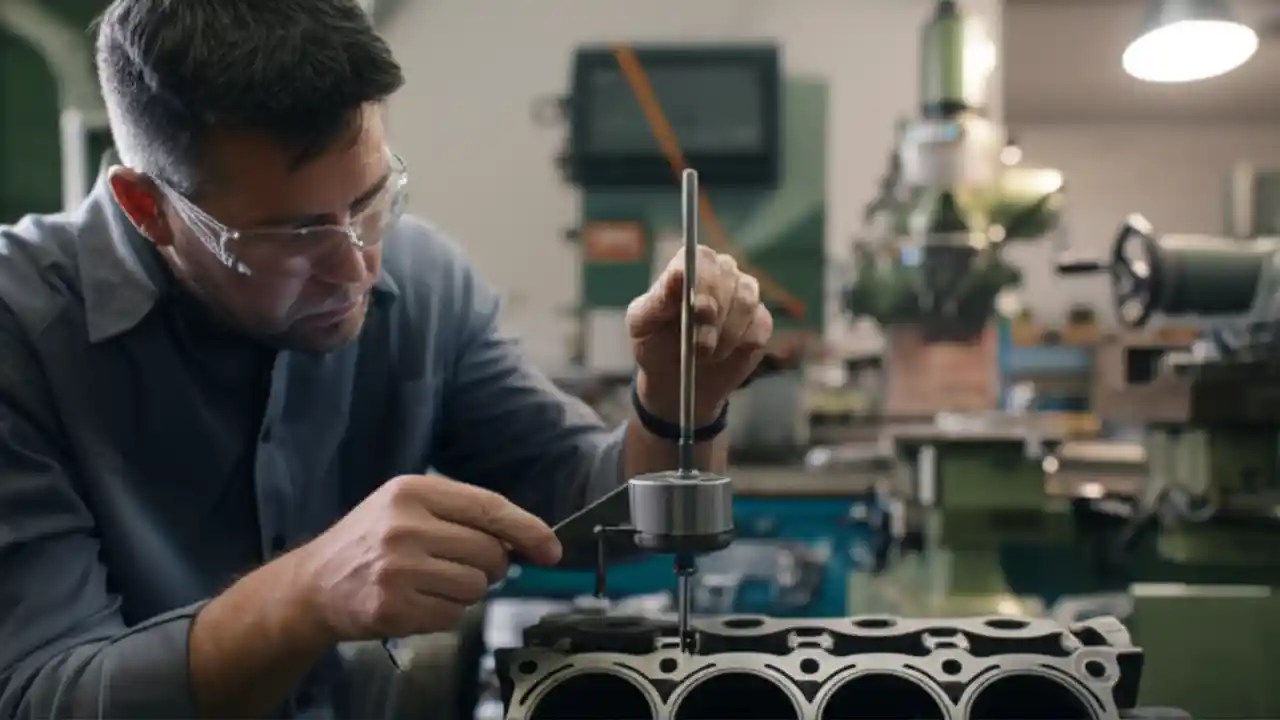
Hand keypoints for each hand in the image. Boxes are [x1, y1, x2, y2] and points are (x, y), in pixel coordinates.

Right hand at [290, 474, 560, 641]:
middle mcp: (405, 526)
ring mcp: (398, 568)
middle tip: (461, 565)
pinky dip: (446, 613)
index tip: (551, 549)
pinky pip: (454, 615)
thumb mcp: (407, 506)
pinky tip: (418, 601)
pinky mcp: (393, 607)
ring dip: (467, 591)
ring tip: (432, 581)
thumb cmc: (370, 542)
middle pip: (489, 552)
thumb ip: (463, 514)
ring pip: (476, 587)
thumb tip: (527, 540)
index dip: (528, 530)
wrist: (314, 584)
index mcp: (413, 491)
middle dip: (490, 565)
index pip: (490, 508)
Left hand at [627, 246, 773, 424]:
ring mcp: (744, 295)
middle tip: (699, 344)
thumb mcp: (643, 323)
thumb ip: (659, 299)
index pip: (703, 258)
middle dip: (713, 317)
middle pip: (729, 280)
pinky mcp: (760, 322)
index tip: (696, 309)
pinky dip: (740, 347)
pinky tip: (722, 356)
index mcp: (690, 264)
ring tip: (704, 354)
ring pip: (747, 304)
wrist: (674, 378)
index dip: (703, 282)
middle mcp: (721, 272)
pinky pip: (760, 329)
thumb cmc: (653, 343)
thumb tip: (678, 274)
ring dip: (725, 335)